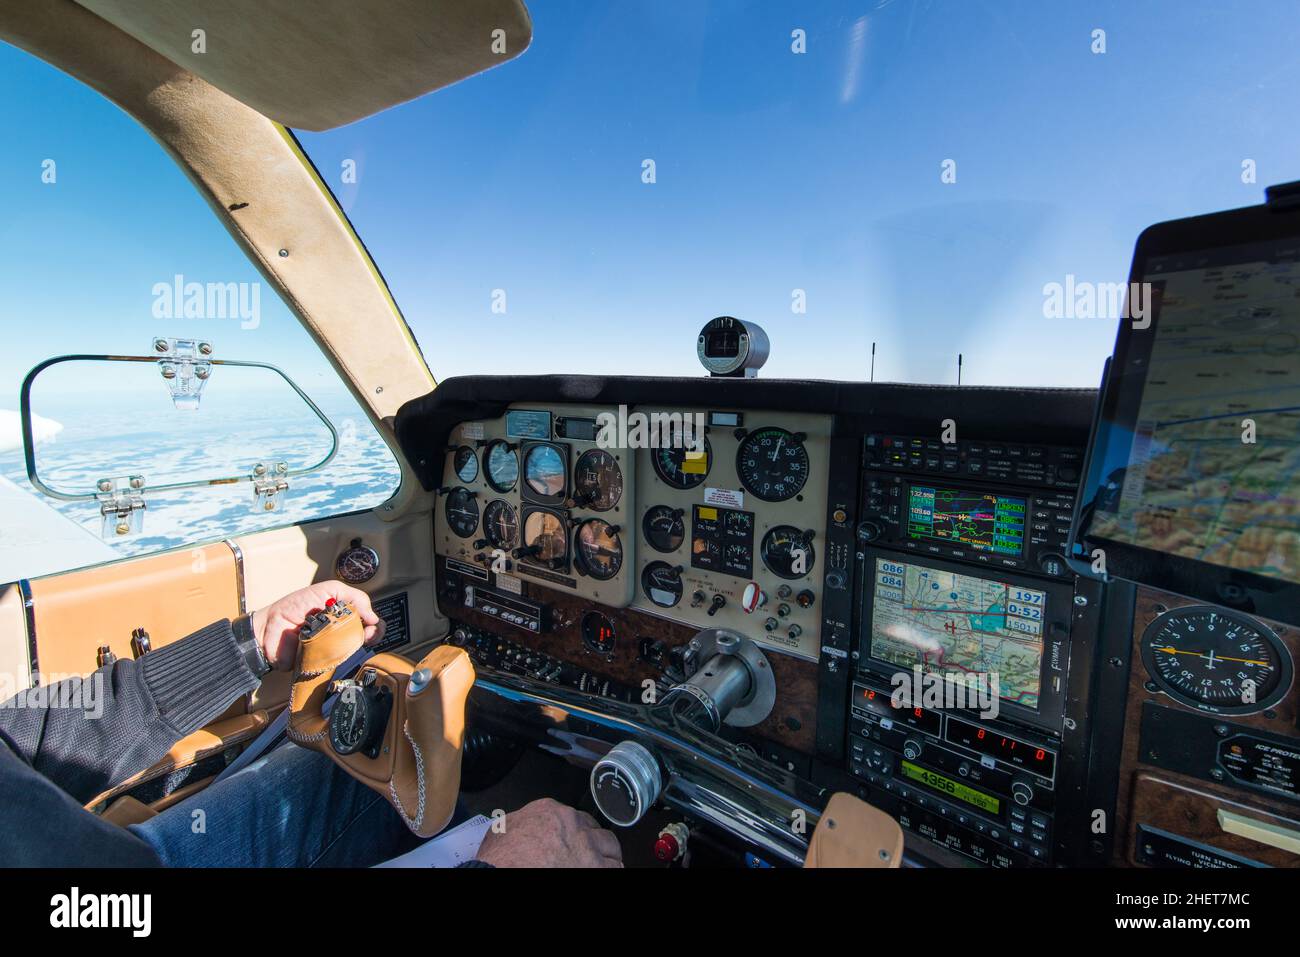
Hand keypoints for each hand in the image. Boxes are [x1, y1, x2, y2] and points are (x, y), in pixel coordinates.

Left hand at [250, 580, 384, 669]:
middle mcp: (341, 630)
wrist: (269, 629)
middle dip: (373, 633)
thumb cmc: (294, 606)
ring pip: (357, 649)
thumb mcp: (326, 590)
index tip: (372, 623)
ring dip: (360, 644)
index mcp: (343, 612)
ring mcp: (333, 646)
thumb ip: (352, 597)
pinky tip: (344, 651)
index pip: (368, 617)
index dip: (374, 622)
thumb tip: (373, 616)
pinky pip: (340, 662)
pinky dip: (345, 658)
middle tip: (367, 633)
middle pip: (367, 634)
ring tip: (356, 639)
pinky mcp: (324, 661)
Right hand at [474, 798, 622, 867]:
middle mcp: (572, 824)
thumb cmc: (500, 857)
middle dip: (593, 840)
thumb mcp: (505, 827)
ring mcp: (586, 845)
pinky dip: (612, 868)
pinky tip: (607, 870)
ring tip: (603, 863)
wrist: (501, 870)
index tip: (573, 839)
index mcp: (551, 812)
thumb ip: (524, 821)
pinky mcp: (595, 866)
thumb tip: (525, 826)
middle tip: (589, 852)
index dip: (574, 831)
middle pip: (594, 828)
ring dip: (606, 854)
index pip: (573, 817)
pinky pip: (615, 867)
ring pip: (610, 844)